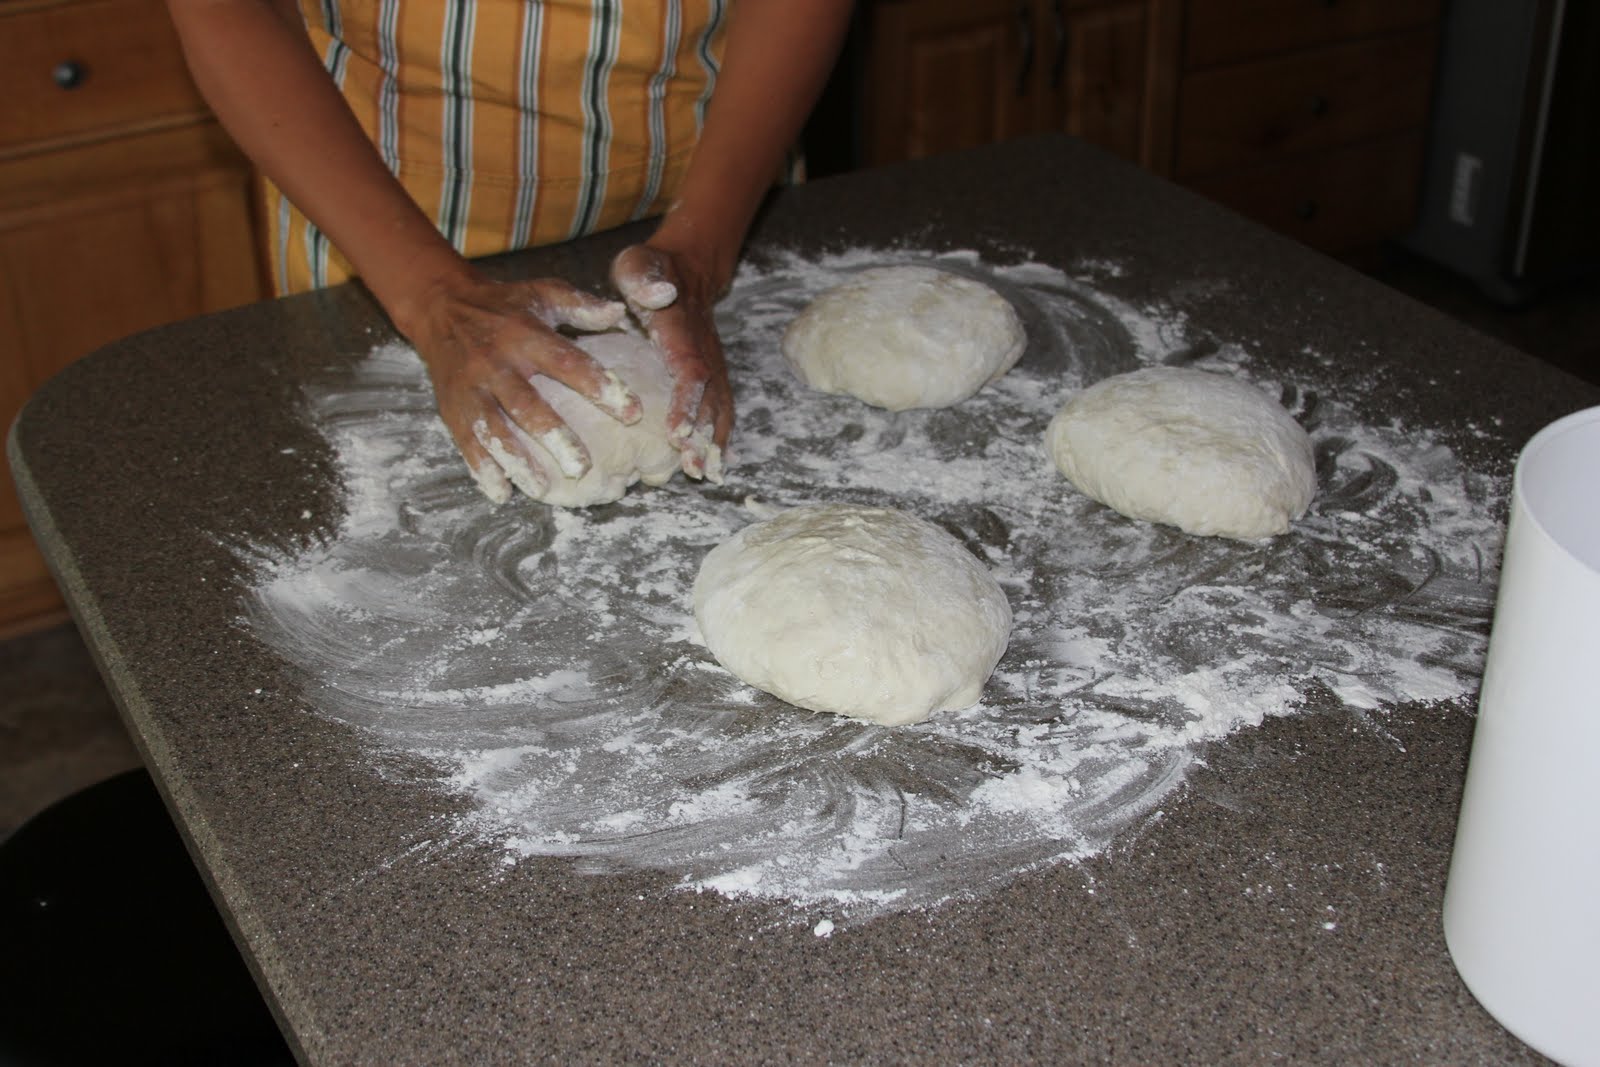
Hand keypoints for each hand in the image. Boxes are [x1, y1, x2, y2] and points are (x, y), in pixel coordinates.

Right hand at [399, 267, 638, 502]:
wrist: (441, 308)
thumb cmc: (504, 305)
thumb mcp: (541, 293)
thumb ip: (580, 305)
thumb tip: (620, 313)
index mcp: (525, 335)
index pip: (568, 363)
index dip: (600, 387)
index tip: (632, 413)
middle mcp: (496, 363)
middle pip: (527, 405)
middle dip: (555, 437)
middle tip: (582, 467)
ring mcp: (472, 389)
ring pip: (493, 430)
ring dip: (516, 461)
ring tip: (542, 488)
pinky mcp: (452, 409)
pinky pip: (465, 442)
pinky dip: (481, 469)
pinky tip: (501, 493)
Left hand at [611, 244, 732, 481]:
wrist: (687, 267)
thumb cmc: (651, 269)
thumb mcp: (639, 264)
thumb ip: (645, 278)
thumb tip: (662, 292)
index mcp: (680, 334)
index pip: (688, 371)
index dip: (686, 402)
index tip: (678, 431)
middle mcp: (702, 353)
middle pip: (709, 399)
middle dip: (703, 435)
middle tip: (694, 468)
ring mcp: (712, 364)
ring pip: (719, 406)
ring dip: (715, 441)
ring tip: (709, 474)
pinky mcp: (712, 373)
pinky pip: (723, 405)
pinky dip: (723, 434)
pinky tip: (720, 461)